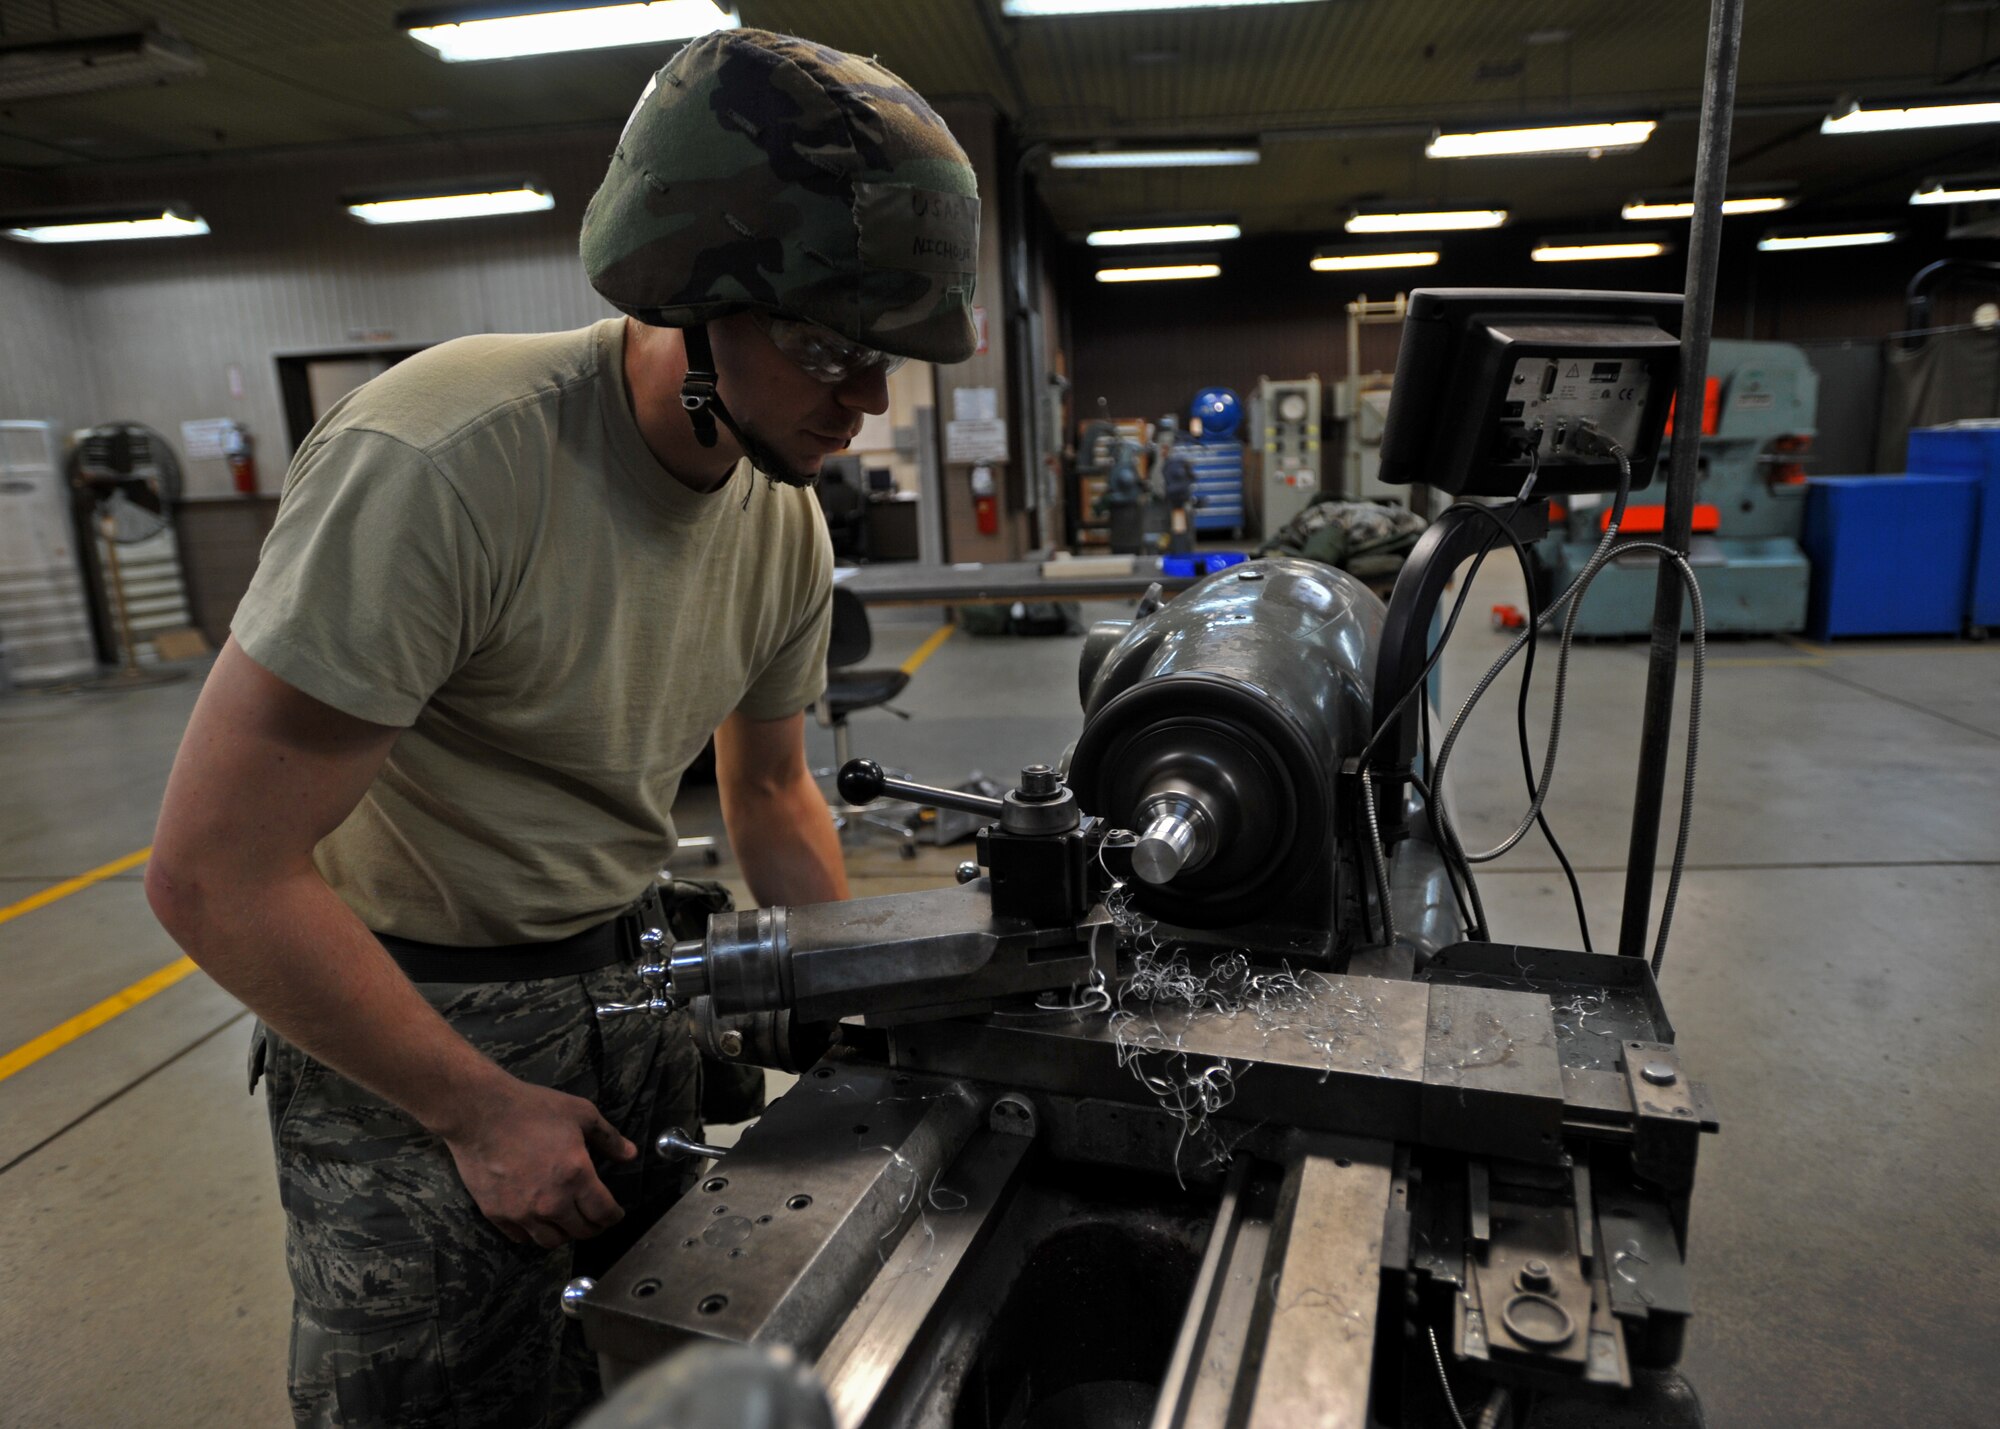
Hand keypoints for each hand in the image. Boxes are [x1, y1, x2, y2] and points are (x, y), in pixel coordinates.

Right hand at [438, 1075, 637, 1248]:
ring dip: (564, 1234)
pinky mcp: (497, 1214)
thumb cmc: (533, 1108)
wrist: (481, 1112)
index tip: (615, 1214)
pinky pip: (521, 1238)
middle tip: (594, 1219)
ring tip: (567, 1222)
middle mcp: (551, 1202)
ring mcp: (522, 1212)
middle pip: (580, 1232)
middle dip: (593, 1227)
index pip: (603, 1213)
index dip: (614, 1216)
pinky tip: (537, 1222)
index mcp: (576, 1177)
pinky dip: (533, 1234)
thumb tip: (630, 1155)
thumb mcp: (581, 1114)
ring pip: (551, 1241)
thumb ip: (608, 1138)